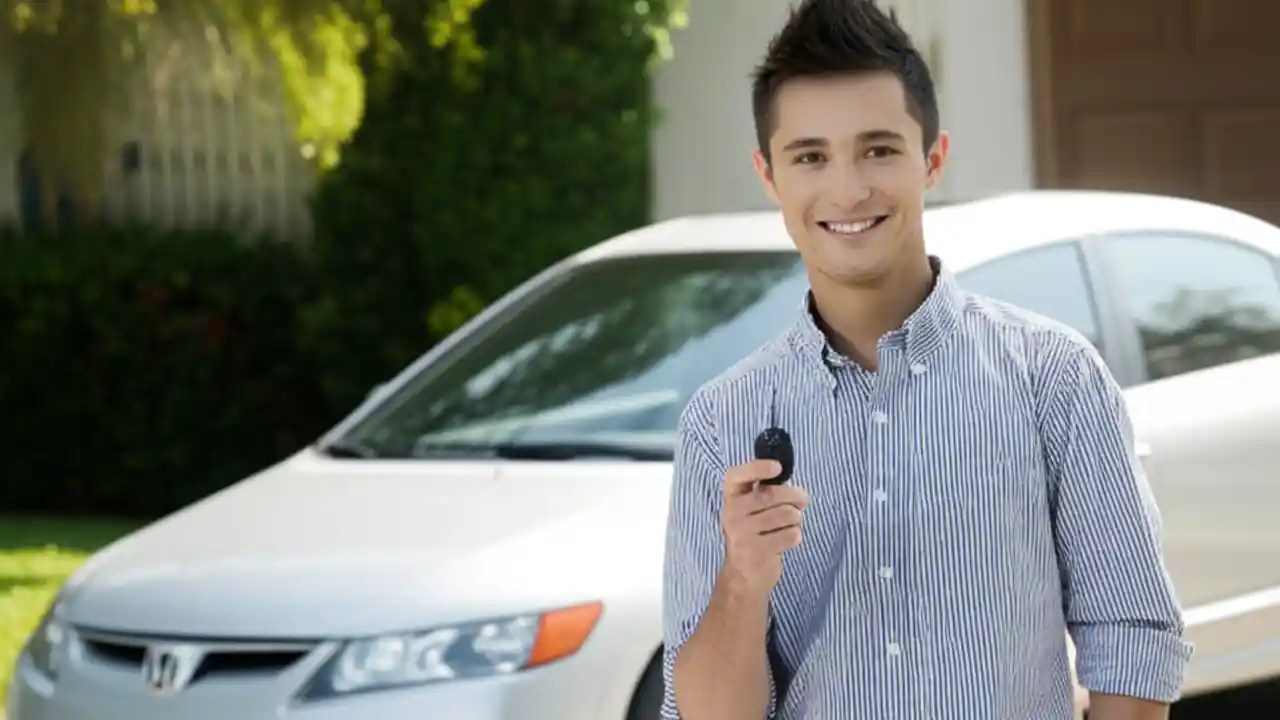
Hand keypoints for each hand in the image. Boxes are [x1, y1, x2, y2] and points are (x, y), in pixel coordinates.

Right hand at [719, 460, 808, 593]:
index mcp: (731, 497)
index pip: (737, 476)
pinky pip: (791, 535)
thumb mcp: (752, 510)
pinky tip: (785, 541)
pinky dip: (795, 536)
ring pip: (787, 514)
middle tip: (802, 501)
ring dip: (796, 519)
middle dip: (796, 496)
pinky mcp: (757, 551)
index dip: (757, 468)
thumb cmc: (753, 533)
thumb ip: (767, 492)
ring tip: (789, 525)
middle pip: (773, 494)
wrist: (742, 574)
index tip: (777, 467)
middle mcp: (732, 513)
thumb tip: (793, 487)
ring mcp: (743, 533)